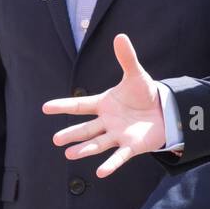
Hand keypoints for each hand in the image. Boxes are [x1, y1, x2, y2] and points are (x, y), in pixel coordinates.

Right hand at [43, 33, 166, 177]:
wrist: (164, 109)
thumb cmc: (145, 94)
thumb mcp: (136, 75)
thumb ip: (126, 58)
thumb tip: (120, 36)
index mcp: (103, 104)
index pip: (80, 105)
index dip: (63, 106)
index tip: (45, 107)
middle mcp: (107, 121)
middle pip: (85, 129)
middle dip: (72, 134)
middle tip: (56, 140)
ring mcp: (118, 135)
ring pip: (98, 143)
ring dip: (85, 149)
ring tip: (70, 155)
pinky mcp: (131, 146)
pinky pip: (119, 157)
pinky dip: (111, 164)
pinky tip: (101, 172)